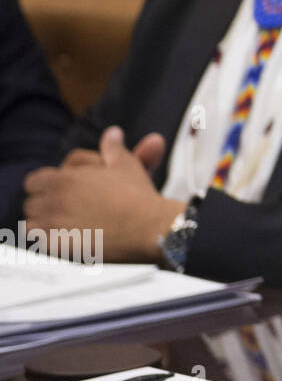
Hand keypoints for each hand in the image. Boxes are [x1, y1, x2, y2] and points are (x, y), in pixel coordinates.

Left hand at [24, 126, 184, 262]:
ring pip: (31, 225)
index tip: (57, 192)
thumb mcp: (126, 165)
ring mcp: (54, 226)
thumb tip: (112, 132)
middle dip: (45, 205)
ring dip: (44, 225)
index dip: (45, 186)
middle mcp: (54, 201)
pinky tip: (68, 241)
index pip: (33, 181)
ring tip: (65, 226)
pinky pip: (40, 246)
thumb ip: (112, 148)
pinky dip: (50, 243)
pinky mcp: (59, 248)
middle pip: (31, 203)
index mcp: (64, 179)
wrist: (150, 227)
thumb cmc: (138, 195)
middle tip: (64, 210)